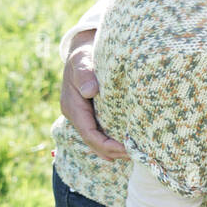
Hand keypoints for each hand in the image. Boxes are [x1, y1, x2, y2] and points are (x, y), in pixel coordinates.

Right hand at [61, 31, 126, 160]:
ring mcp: (82, 113)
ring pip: (94, 137)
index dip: (105, 145)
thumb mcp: (83, 62)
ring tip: (131, 155)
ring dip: (110, 149)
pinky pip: (98, 130)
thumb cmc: (84, 55)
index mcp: (73, 106)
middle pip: (92, 140)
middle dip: (111, 151)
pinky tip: (123, 147)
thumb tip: (90, 91)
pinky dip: (109, 140)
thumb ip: (85, 75)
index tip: (125, 150)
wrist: (81, 50)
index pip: (89, 133)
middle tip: (134, 156)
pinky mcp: (89, 111)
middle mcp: (76, 113)